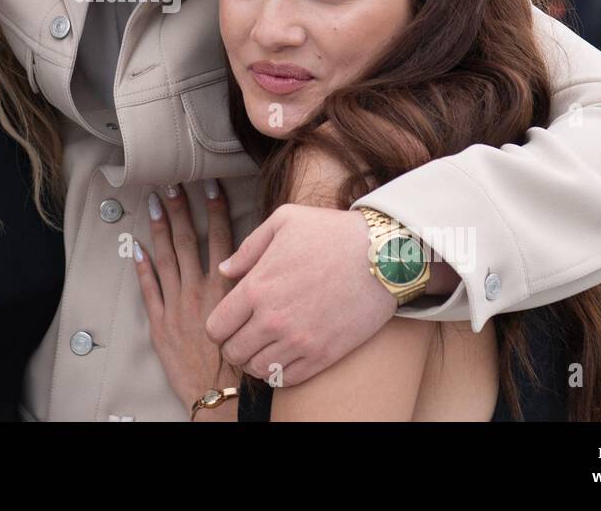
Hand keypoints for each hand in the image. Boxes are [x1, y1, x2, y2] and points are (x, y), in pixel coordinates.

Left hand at [133, 179, 240, 412]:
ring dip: (159, 228)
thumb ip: (260, 282)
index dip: (214, 208)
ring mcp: (179, 307)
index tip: (208, 184)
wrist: (226, 399)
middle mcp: (201, 292)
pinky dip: (140, 268)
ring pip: (166, 259)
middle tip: (170, 185)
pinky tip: (135, 247)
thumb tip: (253, 255)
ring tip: (152, 204)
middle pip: (188, 241)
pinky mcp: (161, 325)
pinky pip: (148, 290)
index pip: (221, 237)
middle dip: (179, 210)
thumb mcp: (269, 315)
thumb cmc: (253, 358)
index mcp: (229, 288)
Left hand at [207, 203, 395, 387]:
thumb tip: (224, 270)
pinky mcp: (324, 355)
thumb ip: (248, 248)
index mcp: (257, 287)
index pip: (216, 327)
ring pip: (258, 370)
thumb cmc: (333, 232)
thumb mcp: (284, 221)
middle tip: (245, 334)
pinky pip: (287, 380)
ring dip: (255, 360)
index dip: (218, 327)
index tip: (229, 320)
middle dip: (233, 345)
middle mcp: (273, 320)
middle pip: (233, 353)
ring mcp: (299, 341)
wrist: (384, 255)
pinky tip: (285, 355)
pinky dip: (280, 372)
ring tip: (265, 345)